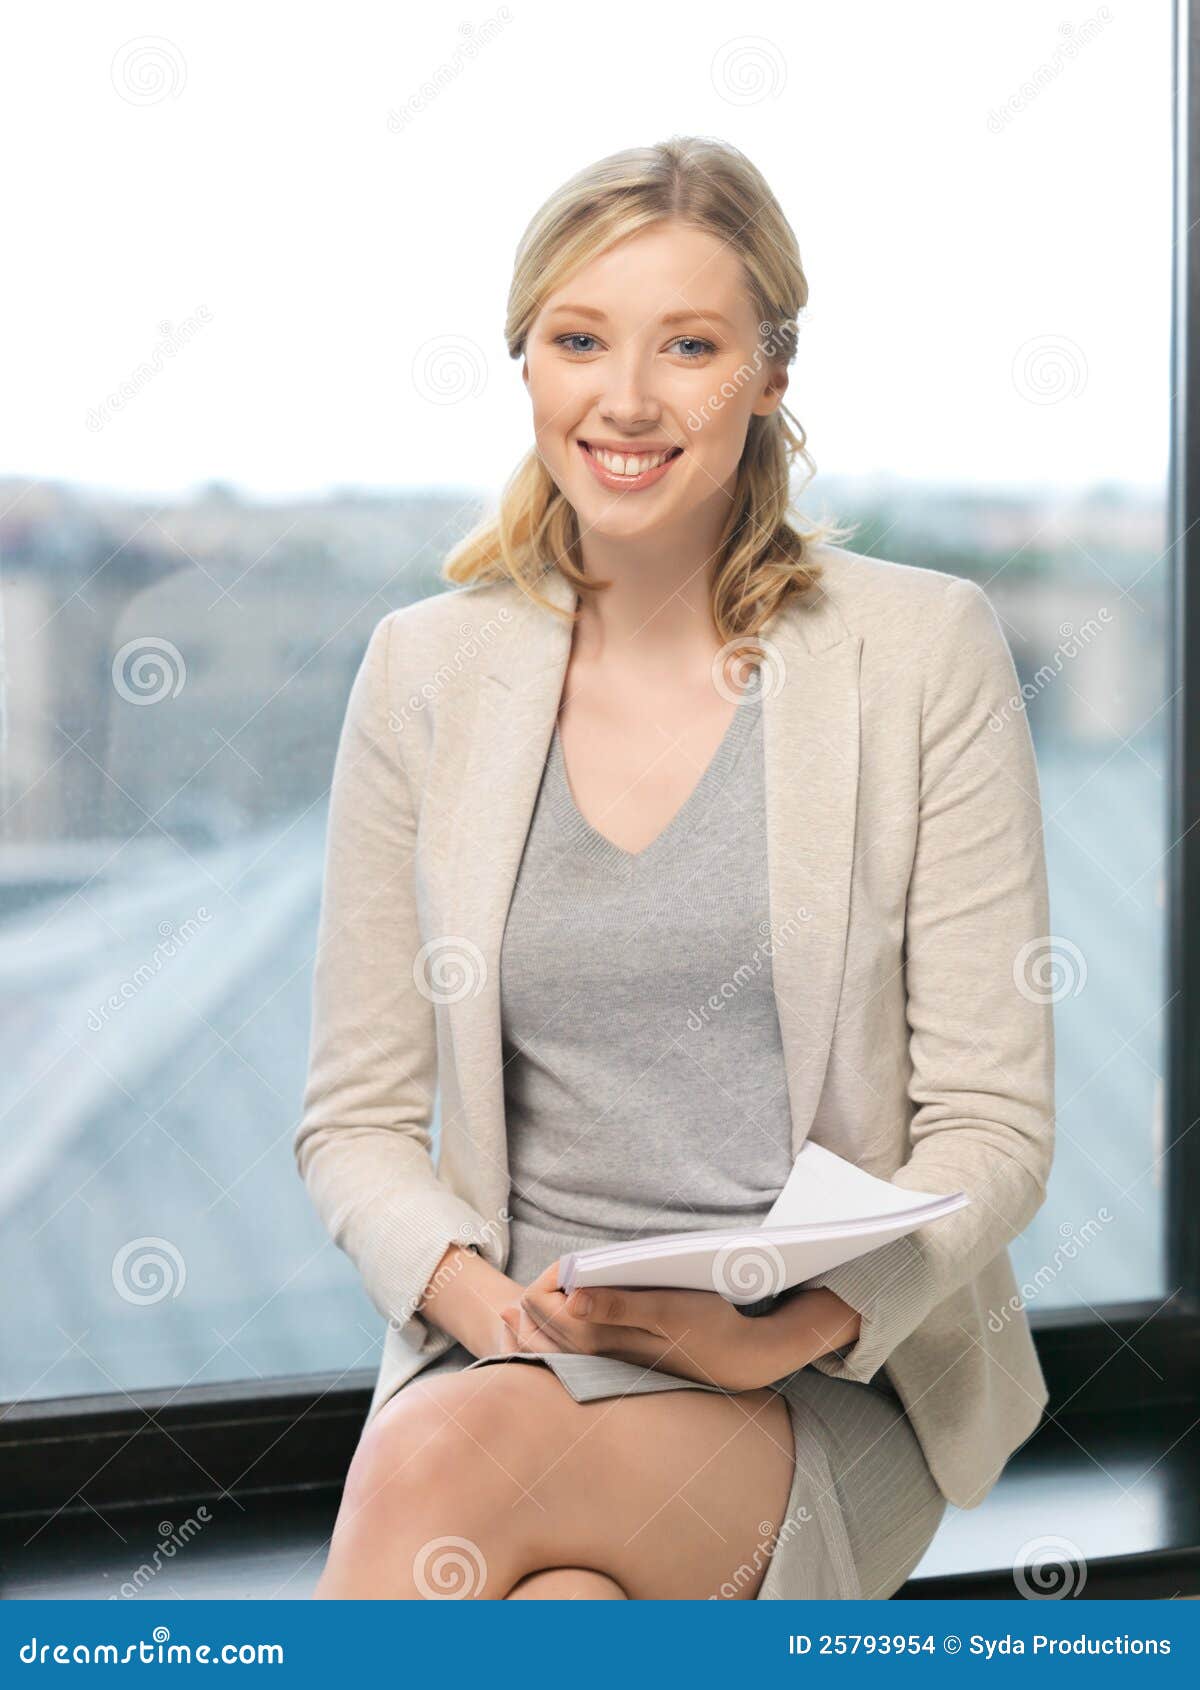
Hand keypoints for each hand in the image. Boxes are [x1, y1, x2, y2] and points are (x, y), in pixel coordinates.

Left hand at [507, 1261, 790, 1392]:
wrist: (741, 1360)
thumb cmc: (709, 1325)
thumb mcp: (667, 1308)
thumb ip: (616, 1304)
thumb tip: (570, 1297)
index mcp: (598, 1338)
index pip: (539, 1303)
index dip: (546, 1275)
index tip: (573, 1263)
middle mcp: (591, 1357)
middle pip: (533, 1324)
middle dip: (532, 1297)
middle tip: (556, 1277)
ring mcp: (600, 1365)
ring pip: (545, 1343)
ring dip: (536, 1319)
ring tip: (540, 1298)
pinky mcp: (612, 1367)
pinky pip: (564, 1353)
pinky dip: (551, 1336)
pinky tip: (561, 1319)